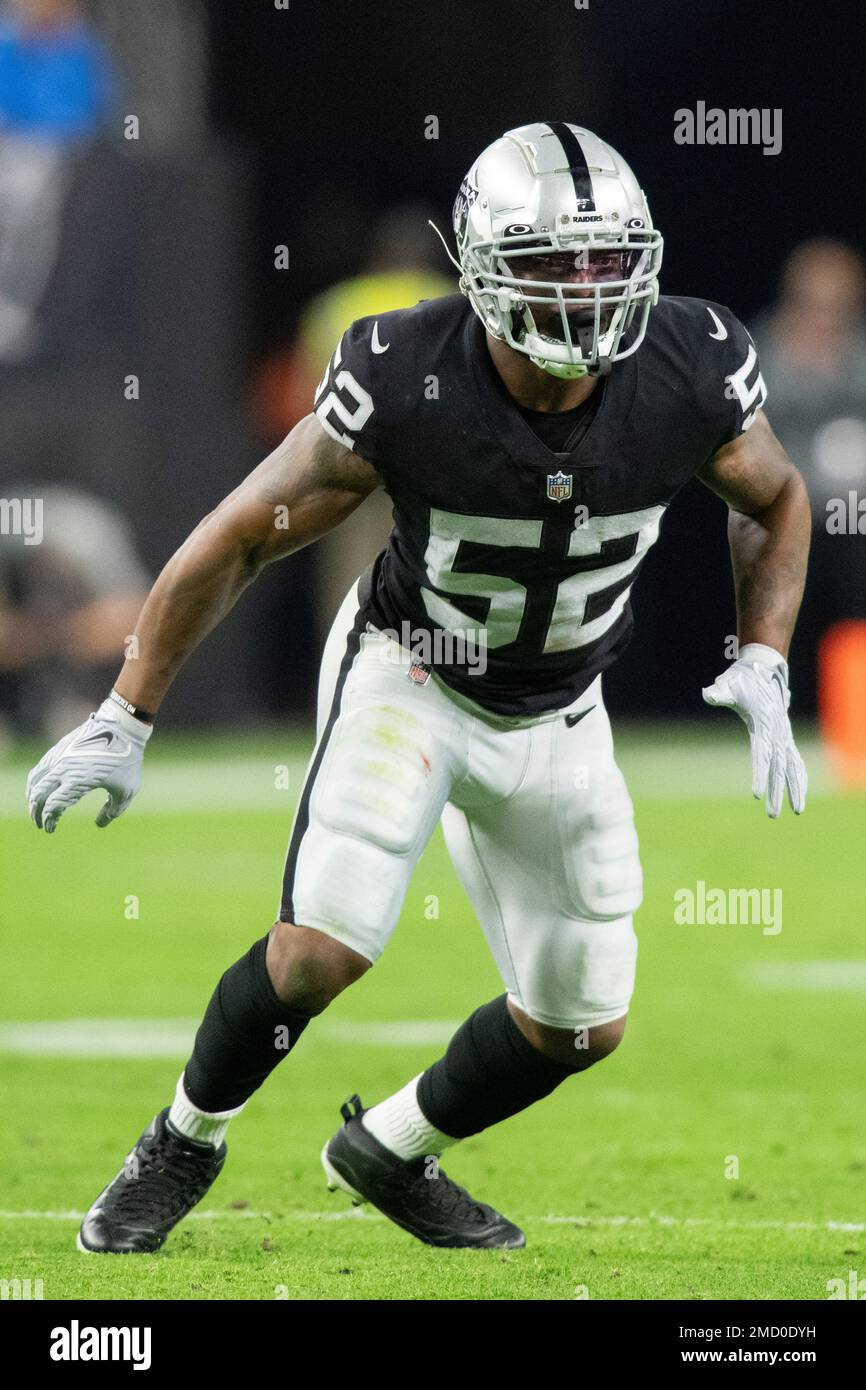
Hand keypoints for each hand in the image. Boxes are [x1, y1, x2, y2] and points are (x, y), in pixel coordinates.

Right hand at [27, 699, 152, 833]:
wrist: (122, 726)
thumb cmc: (127, 759)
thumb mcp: (126, 790)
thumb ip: (113, 810)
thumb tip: (99, 824)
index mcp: (77, 781)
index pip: (53, 806)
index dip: (49, 820)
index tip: (51, 829)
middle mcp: (63, 769)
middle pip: (38, 794)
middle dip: (35, 812)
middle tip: (39, 823)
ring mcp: (59, 756)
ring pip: (34, 780)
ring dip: (32, 796)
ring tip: (35, 807)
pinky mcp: (59, 748)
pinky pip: (39, 767)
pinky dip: (35, 781)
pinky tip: (40, 788)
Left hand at [702, 643, 806, 817]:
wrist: (762, 670)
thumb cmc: (742, 680)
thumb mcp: (728, 685)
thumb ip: (719, 692)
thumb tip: (708, 693)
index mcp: (763, 724)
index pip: (762, 755)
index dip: (760, 775)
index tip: (757, 794)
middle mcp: (777, 732)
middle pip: (778, 767)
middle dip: (777, 791)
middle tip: (771, 814)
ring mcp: (783, 735)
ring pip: (792, 767)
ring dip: (795, 789)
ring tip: (797, 812)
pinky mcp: (785, 737)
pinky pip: (795, 761)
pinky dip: (800, 778)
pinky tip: (800, 796)